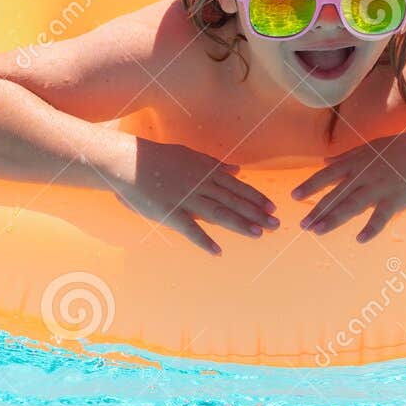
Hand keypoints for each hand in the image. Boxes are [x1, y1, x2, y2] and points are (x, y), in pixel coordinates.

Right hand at [111, 138, 277, 254]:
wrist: (129, 162)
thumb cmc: (158, 157)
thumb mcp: (190, 155)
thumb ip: (215, 164)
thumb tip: (237, 169)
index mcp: (206, 171)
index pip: (236, 186)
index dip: (256, 197)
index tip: (272, 207)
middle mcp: (201, 185)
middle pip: (233, 201)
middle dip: (256, 213)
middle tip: (276, 224)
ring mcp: (186, 199)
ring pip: (219, 213)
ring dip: (240, 224)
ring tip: (258, 234)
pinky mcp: (171, 213)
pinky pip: (190, 230)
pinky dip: (204, 241)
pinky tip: (218, 251)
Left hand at [293, 129, 405, 242]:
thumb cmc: (399, 148)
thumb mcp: (368, 147)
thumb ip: (344, 156)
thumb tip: (323, 161)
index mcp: (356, 162)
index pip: (327, 175)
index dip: (310, 186)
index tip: (293, 196)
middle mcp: (364, 175)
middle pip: (336, 195)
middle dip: (317, 210)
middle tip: (301, 225)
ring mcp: (379, 187)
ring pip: (352, 206)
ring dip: (333, 219)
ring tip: (317, 232)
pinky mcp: (396, 199)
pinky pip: (381, 217)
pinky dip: (371, 228)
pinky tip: (359, 239)